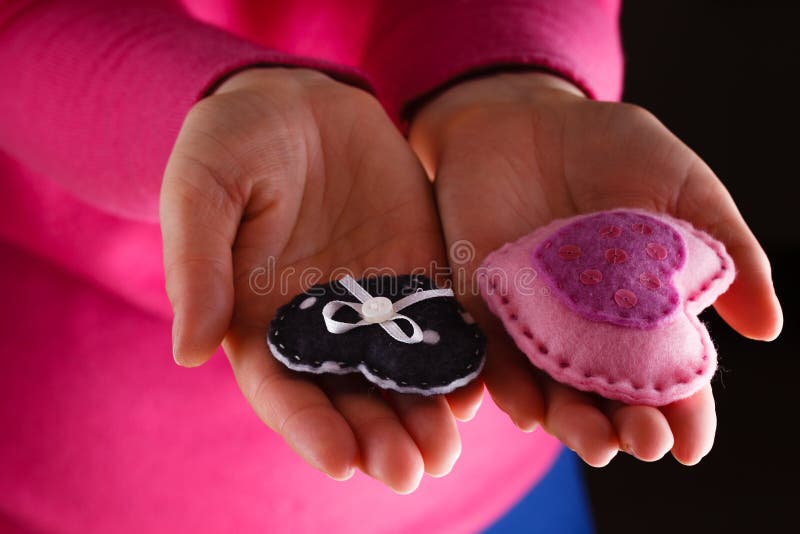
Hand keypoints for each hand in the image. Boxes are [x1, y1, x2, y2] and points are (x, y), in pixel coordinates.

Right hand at [160, 68, 481, 492]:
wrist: (297, 101)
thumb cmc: (233, 144)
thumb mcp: (202, 190)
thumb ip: (197, 266)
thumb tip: (188, 352)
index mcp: (259, 321)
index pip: (284, 390)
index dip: (310, 428)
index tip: (342, 461)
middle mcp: (321, 326)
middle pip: (350, 397)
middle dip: (380, 438)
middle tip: (413, 470)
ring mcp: (374, 302)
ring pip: (400, 373)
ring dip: (424, 415)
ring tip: (448, 447)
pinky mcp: (417, 271)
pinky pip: (440, 322)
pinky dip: (458, 359)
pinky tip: (478, 386)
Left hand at [409, 71, 782, 465]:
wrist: (525, 115)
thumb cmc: (612, 148)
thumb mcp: (682, 187)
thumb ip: (726, 251)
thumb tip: (768, 327)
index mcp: (643, 309)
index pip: (667, 375)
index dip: (683, 413)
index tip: (691, 445)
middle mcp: (586, 326)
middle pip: (607, 395)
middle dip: (626, 426)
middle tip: (643, 444)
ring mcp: (531, 318)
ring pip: (549, 386)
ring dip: (567, 421)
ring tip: (591, 442)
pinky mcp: (479, 300)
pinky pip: (487, 349)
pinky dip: (501, 379)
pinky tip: (520, 407)